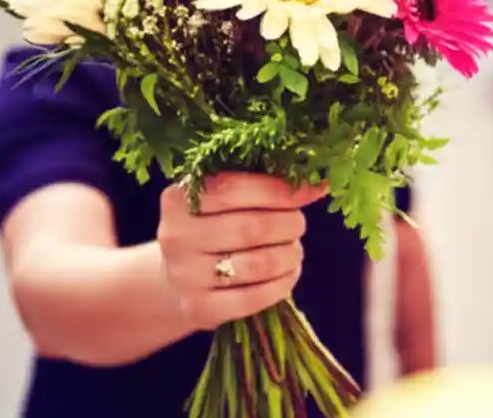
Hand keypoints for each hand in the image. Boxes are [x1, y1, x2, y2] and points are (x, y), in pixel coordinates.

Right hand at [157, 173, 326, 330]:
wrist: (176, 279)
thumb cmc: (210, 229)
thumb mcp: (220, 201)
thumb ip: (259, 185)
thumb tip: (316, 184)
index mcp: (178, 199)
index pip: (236, 189)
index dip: (281, 190)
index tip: (313, 189)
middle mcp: (176, 237)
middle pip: (253, 227)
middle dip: (290, 224)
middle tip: (298, 224)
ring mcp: (185, 276)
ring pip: (260, 264)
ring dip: (290, 255)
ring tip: (293, 250)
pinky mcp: (200, 309)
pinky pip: (256, 297)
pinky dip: (283, 283)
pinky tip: (288, 273)